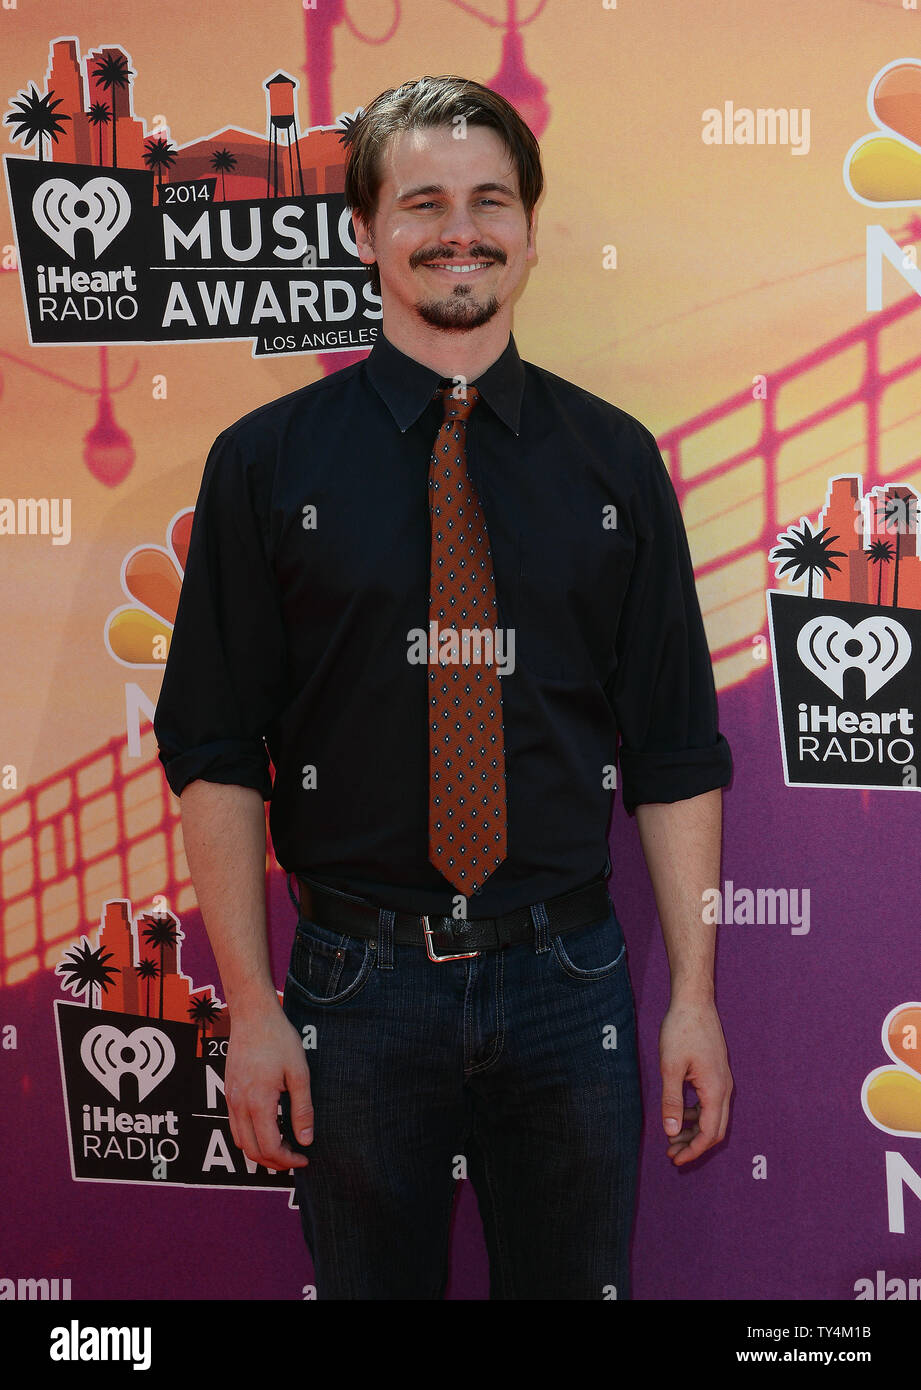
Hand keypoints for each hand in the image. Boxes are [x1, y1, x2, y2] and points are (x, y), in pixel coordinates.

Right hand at [225, 1003, 313, 1169]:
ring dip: (261, 1151)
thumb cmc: (278, 1039)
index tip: (305, 1157)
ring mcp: (231, 1098)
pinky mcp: (228, 1091)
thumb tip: (306, 1140)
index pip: (270, 1148)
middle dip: (275, 1162)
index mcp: (259, 1102)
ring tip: (283, 1147)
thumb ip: (302, 1109)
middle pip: (252, 1151)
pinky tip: (268, 1128)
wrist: (252, 1015)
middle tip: (295, 1158)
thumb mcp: (299, 1073)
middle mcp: (240, 1105)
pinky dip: (250, 1137)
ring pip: (241, 1141)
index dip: (288, 1160)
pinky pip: (235, 1126)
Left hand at [659, 997, 731, 1165]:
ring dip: (695, 1130)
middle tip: (672, 1153)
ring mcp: (723, 1080)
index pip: (709, 1134)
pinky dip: (697, 1114)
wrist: (695, 1002)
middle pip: (715, 1130)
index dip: (693, 1151)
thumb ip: (672, 1102)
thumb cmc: (682, 1031)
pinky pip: (711, 1103)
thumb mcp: (670, 1067)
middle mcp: (725, 1089)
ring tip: (673, 1137)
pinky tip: (680, 1113)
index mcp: (716, 1090)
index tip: (675, 1159)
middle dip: (694, 1145)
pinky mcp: (717, 1073)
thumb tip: (672, 1132)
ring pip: (713, 1117)